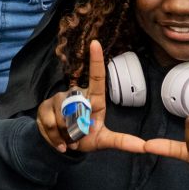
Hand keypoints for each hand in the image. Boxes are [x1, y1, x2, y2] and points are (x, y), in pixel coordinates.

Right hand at [35, 42, 188, 157]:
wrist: (63, 146)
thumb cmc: (87, 139)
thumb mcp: (105, 141)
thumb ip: (122, 142)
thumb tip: (144, 147)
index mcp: (93, 99)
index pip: (96, 77)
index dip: (96, 60)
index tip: (95, 43)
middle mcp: (75, 95)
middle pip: (75, 108)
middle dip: (75, 129)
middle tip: (77, 137)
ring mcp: (58, 100)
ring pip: (60, 117)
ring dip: (64, 134)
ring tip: (68, 138)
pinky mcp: (44, 108)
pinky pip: (48, 124)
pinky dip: (54, 138)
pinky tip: (58, 141)